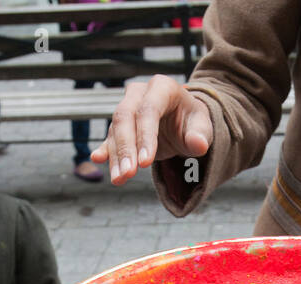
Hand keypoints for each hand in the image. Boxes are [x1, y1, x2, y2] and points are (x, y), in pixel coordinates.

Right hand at [90, 74, 212, 184]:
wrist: (182, 122)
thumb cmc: (192, 122)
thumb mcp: (202, 127)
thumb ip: (200, 135)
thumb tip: (199, 145)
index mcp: (162, 88)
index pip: (149, 110)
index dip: (145, 136)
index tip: (145, 163)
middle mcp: (139, 93)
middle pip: (125, 118)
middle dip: (126, 148)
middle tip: (128, 174)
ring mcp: (126, 107)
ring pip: (115, 130)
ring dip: (116, 156)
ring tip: (120, 179)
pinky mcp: (119, 125)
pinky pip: (110, 138)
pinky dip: (105, 151)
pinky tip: (98, 159)